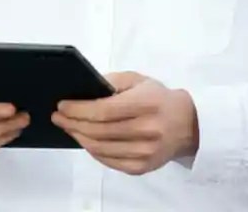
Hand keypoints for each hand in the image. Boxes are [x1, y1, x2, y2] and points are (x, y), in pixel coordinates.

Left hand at [51, 72, 198, 175]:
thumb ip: (111, 82)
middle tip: (58, 117)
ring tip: (68, 128)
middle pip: (99, 131)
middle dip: (72, 123)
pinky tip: (85, 140)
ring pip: (101, 148)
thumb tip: (83, 90)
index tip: (62, 106)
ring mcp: (146, 152)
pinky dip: (93, 151)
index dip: (78, 110)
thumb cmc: (159, 99)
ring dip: (79, 138)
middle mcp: (147, 130)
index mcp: (146, 105)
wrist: (189, 125)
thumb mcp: (138, 80)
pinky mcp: (143, 167)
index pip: (103, 111)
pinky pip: (109, 162)